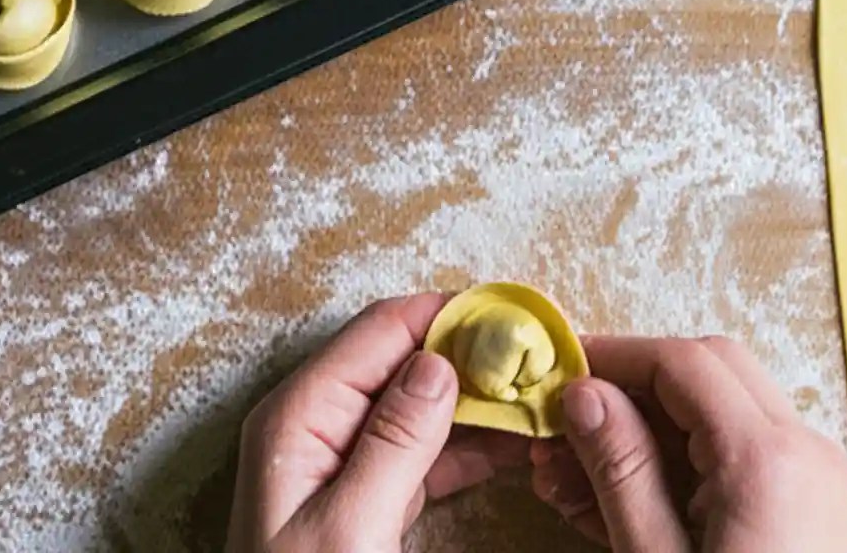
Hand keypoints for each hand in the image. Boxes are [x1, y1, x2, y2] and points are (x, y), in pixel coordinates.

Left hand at [227, 295, 528, 551]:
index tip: (516, 320)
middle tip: (545, 362)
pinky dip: (473, 444)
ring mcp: (345, 456)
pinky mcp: (369, 491)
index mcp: (301, 416)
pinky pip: (427, 449)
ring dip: (483, 399)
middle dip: (476, 355)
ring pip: (425, 403)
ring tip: (544, 399)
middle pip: (406, 360)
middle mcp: (320, 422)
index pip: (382, 331)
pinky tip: (518, 444)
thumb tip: (437, 364)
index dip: (450, 316)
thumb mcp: (350, 528)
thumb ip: (392, 443)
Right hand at [532, 336, 846, 551]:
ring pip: (720, 408)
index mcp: (768, 462)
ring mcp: (812, 476)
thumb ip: (620, 468)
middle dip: (631, 384)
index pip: (684, 363)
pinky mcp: (805, 502)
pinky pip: (736, 452)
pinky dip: (677, 459)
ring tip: (571, 473)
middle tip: (565, 419)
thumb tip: (585, 396)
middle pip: (709, 371)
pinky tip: (614, 495)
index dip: (614, 357)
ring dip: (646, 425)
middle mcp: (803, 452)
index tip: (558, 374)